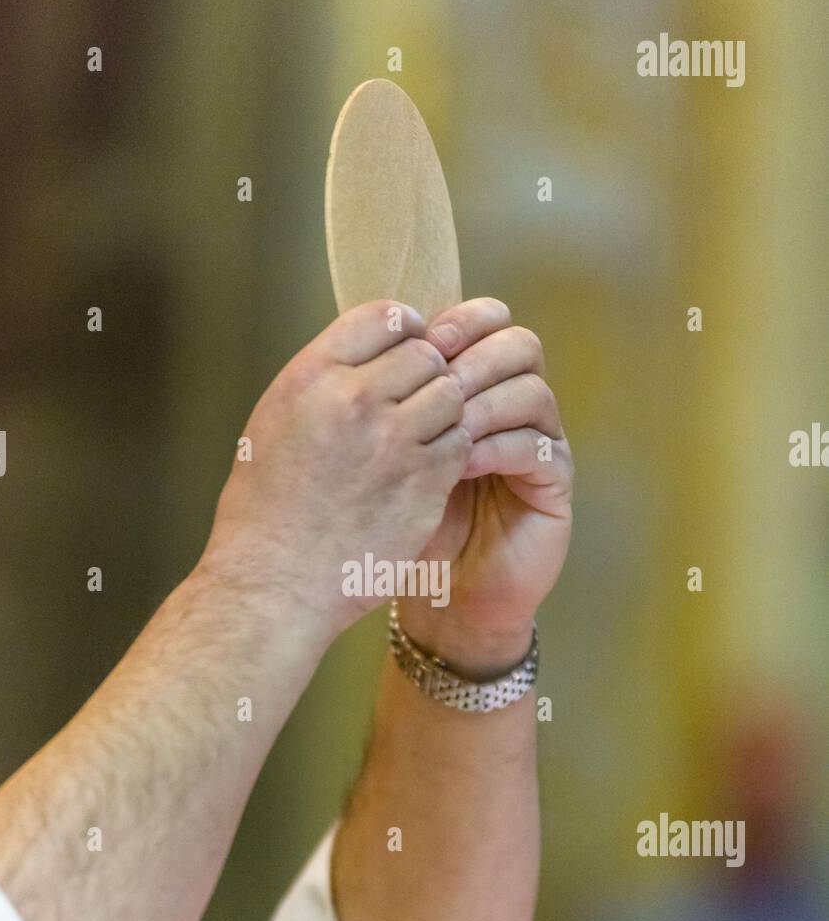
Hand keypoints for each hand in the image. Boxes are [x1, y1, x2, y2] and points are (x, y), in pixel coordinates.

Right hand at [201, 300, 471, 637]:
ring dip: (445, 412)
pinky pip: (461, 442)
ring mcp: (394, 441)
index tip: (408, 350)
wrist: (275, 583)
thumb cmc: (265, 511)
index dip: (405, 331)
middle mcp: (353, 400)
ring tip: (425, 436)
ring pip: (451, 395)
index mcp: (311, 377)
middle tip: (419, 401)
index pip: (384, 316)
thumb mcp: (275, 423)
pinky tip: (431, 468)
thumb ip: (323, 382)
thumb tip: (369, 354)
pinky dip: (454, 450)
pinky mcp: (424, 482)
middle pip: (426, 353)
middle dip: (428, 374)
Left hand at [398, 298, 573, 676]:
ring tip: (444, 423)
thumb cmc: (403, 524)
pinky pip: (539, 446)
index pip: (485, 326)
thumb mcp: (384, 455)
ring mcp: (540, 443)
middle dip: (474, 355)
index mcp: (477, 388)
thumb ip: (386, 401)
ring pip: (532, 390)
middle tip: (437, 377)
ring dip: (484, 400)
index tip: (418, 339)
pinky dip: (498, 446)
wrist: (438, 597)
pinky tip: (460, 461)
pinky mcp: (555, 484)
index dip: (457, 323)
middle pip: (518, 345)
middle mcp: (514, 407)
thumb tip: (365, 344)